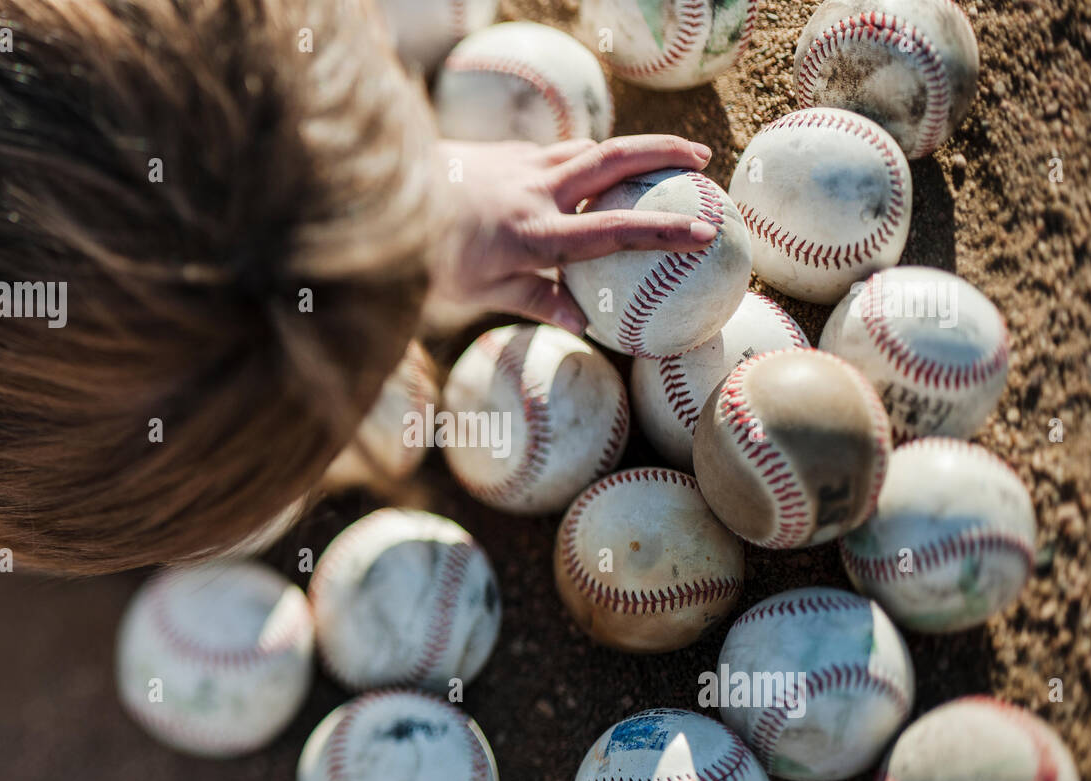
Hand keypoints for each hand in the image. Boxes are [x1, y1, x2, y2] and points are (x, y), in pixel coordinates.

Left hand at [426, 135, 716, 333]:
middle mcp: (536, 191)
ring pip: (591, 148)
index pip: (613, 231)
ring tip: (665, 160)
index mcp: (535, 235)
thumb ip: (538, 302)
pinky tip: (599, 171)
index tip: (703, 230)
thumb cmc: (431, 258)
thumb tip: (587, 322)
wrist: (386, 200)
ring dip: (633, 149)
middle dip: (664, 155)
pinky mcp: (510, 152)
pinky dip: (590, 158)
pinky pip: (562, 152)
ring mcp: (523, 164)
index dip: (662, 230)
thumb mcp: (483, 293)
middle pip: (613, 160)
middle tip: (704, 162)